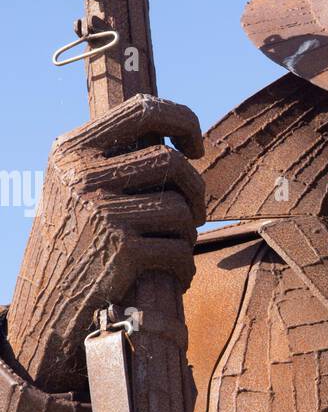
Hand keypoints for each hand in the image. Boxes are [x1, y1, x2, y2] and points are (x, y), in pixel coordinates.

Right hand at [4, 94, 204, 393]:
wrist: (47, 301)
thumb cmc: (74, 237)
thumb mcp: (76, 183)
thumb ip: (114, 155)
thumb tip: (178, 137)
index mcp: (72, 149)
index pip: (143, 110)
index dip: (182, 121)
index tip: (195, 147)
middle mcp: (83, 176)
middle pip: (172, 161)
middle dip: (196, 189)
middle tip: (195, 210)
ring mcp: (103, 213)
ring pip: (180, 209)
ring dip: (190, 231)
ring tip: (176, 244)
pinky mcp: (122, 252)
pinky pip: (179, 250)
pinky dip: (185, 266)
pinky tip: (175, 274)